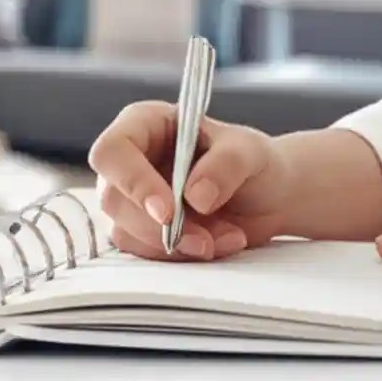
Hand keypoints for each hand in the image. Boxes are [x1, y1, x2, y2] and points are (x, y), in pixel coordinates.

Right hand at [88, 101, 293, 261]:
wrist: (269, 197)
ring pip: (127, 231)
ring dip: (178, 245)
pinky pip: (145, 252)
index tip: (167, 211)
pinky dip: (182, 256)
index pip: (112, 151)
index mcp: (144, 124)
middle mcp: (130, 160)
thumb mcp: (250, 152)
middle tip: (205, 239)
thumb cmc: (253, 161)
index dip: (132, 181)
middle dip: (159, 228)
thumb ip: (226, 165)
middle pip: (113, 198)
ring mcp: (133, 198)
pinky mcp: (142, 230)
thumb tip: (196, 196)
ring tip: (226, 237)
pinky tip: (217, 243)